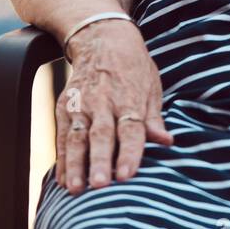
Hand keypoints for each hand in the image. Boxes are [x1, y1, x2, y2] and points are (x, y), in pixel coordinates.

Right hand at [56, 18, 172, 193]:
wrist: (102, 39)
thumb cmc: (134, 69)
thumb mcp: (151, 87)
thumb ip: (154, 119)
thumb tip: (167, 141)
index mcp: (130, 99)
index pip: (131, 130)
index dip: (130, 153)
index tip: (127, 175)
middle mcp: (103, 103)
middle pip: (101, 135)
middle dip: (100, 161)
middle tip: (100, 186)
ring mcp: (81, 105)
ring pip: (77, 137)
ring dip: (76, 164)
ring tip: (76, 189)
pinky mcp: (64, 107)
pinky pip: (62, 136)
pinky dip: (62, 158)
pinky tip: (63, 179)